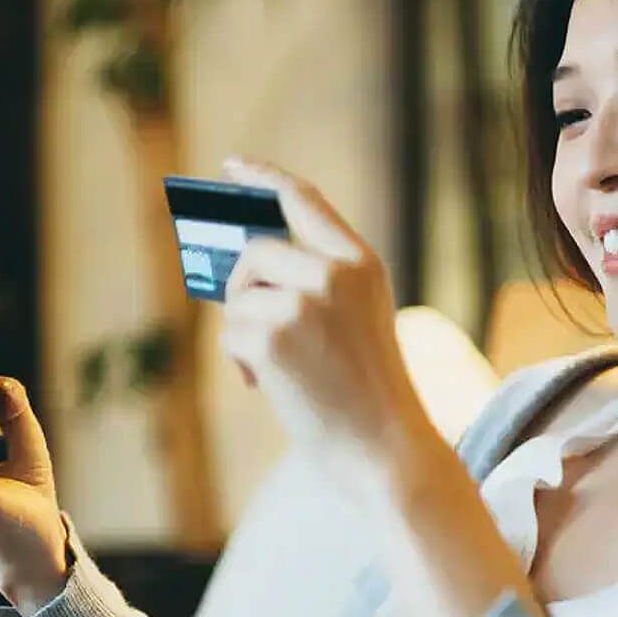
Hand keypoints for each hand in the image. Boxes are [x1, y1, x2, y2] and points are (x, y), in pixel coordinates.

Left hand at [218, 157, 435, 485]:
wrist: (387, 451)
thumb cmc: (368, 393)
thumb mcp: (357, 319)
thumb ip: (314, 281)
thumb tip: (242, 264)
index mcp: (361, 264)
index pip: (304, 200)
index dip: (263, 177)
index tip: (233, 166)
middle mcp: (334, 273)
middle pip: (256, 251)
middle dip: (244, 288)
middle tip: (255, 328)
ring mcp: (303, 303)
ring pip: (240, 297)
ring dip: (244, 333)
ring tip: (275, 369)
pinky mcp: (273, 336)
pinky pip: (230, 334)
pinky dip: (240, 362)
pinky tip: (267, 386)